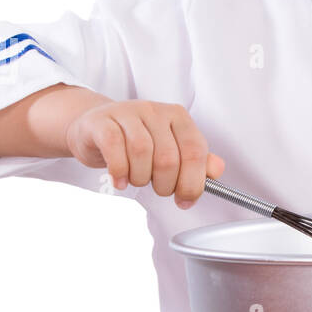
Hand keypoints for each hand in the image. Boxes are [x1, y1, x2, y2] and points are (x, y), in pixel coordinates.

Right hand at [65, 99, 224, 207]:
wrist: (95, 127)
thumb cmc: (135, 141)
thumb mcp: (170, 149)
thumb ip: (196, 161)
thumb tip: (217, 170)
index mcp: (178, 117)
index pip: (195, 151)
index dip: (193, 182)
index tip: (185, 200)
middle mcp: (155, 111)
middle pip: (168, 157)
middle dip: (165, 184)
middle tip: (158, 189)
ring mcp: (127, 113)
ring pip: (141, 153)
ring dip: (141, 178)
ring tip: (137, 180)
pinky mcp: (102, 122)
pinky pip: (115, 149)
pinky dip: (119, 172)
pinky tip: (120, 181)